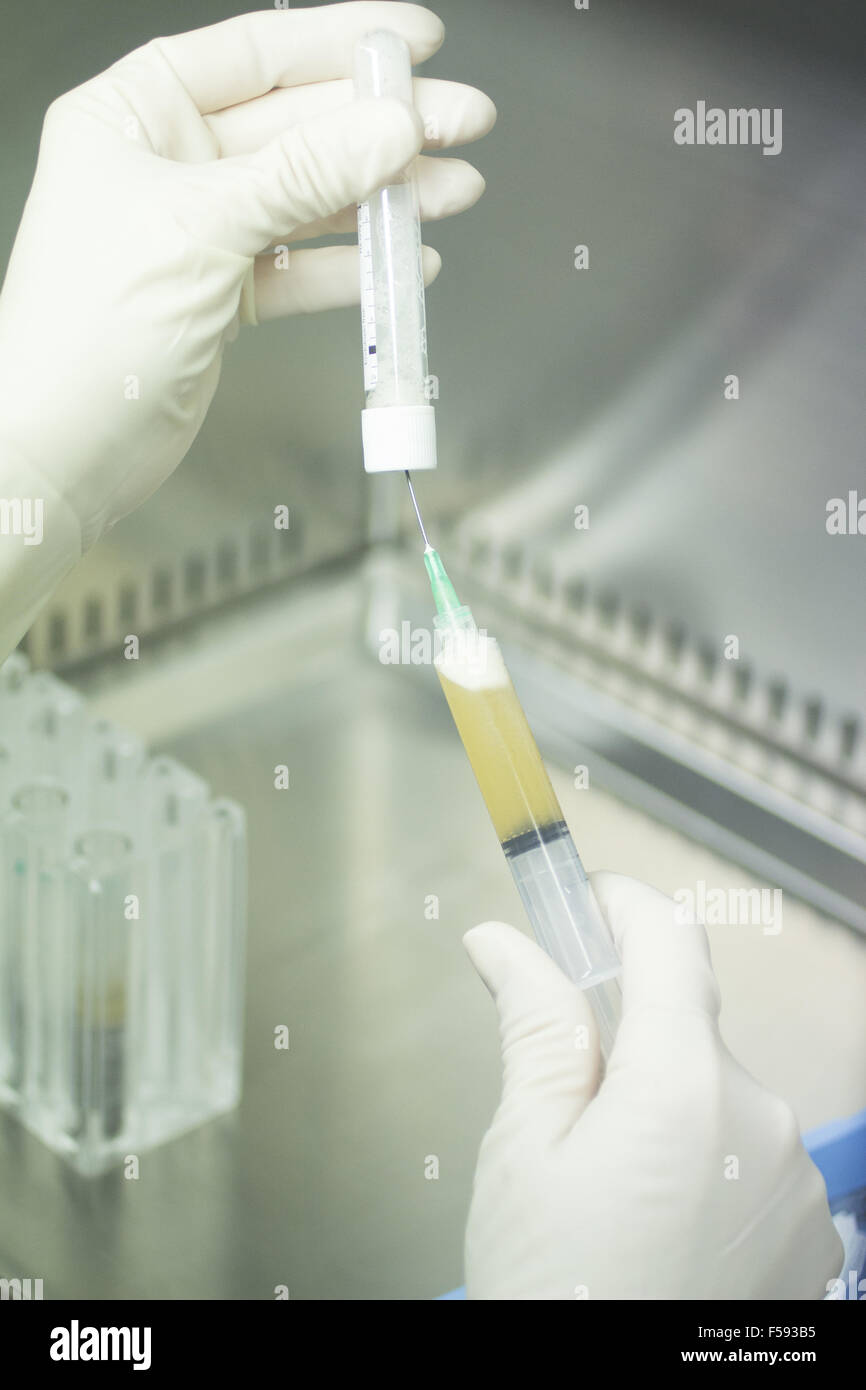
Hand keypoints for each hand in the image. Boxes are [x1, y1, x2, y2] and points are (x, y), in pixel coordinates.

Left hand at [0, 2, 492, 551]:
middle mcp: (169, 165)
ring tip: (455, 190)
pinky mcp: (223, 296)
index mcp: (137, 114)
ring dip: (383, 198)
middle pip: (297, 127)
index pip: (256, 55)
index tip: (416, 42)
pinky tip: (404, 258)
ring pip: (309, 199)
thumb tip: (390, 128)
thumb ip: (303, 174)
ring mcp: (200, 233)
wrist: (63, 448)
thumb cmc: (86, 329)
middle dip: (382, 127)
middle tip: (463, 122)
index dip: (343, 42)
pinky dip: (354, 266)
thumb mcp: (202, 228)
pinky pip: (303, 267)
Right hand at [463, 872, 841, 1299]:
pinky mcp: (813, 1238)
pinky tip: (658, 1229)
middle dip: (629, 1045)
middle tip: (565, 1106)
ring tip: (609, 1194)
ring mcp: (796, 1186)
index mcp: (684, 1086)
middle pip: (690, 1032)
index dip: (622, 906)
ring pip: (721, 1100)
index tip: (586, 903)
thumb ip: (533, 1028)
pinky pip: (753, 1162)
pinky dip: (708, 1169)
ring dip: (670, 1113)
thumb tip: (505, 944)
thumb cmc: (553, 1294)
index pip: (668, 943)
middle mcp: (762, 1123)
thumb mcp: (523, 1149)